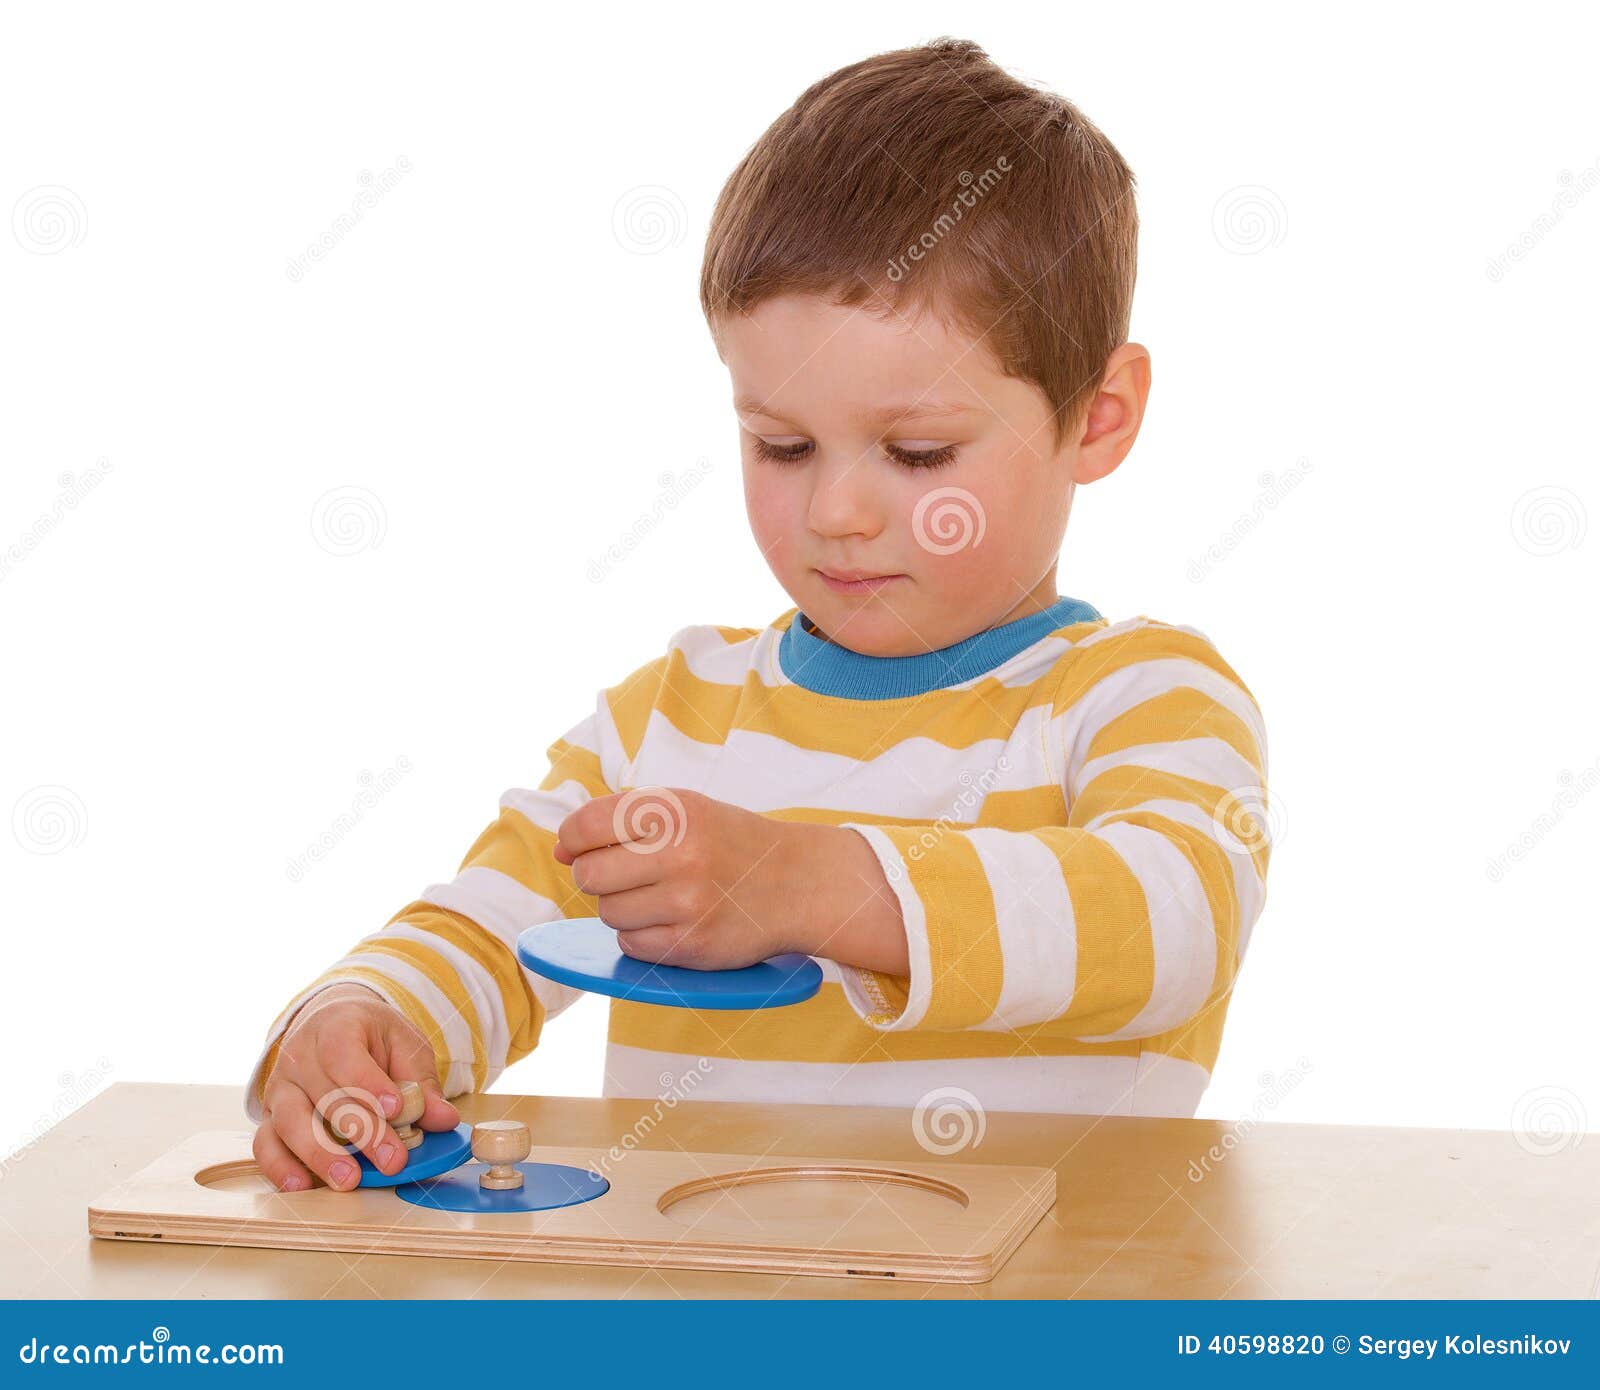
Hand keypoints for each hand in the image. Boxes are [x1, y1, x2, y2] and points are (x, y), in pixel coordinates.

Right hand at [252, 982, 459, 1192]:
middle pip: (324, 1094)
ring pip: (290, 1121)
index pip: (344, 1053)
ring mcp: (280, 1087)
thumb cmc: (372, 1038)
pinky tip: (303, 1187)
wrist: (332, 1023)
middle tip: (391, 1160)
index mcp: (335, 1027)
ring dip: (319, 1154)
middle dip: (361, 1131)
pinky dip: (280, 1167)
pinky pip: (266, 1144)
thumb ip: (422, 1083)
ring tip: (349, 1180)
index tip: (396, 1110)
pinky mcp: (270, 1117)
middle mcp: (300, 1056)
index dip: (369, 1083)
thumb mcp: (405, 1046)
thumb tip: (445, 1120)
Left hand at [552, 787, 820, 969]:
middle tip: (621, 874)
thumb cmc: (728, 842)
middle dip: (594, 876)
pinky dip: (640, 935)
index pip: (586, 825)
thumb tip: (559, 849)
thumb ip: (621, 819)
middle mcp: (680, 854)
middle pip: (589, 875)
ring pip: (608, 913)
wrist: (796, 882)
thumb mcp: (684, 809)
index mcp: (674, 811)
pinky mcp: (691, 944)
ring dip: (621, 907)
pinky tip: (670, 920)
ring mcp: (687, 903)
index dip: (571, 839)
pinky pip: (630, 944)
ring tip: (657, 896)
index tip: (576, 846)